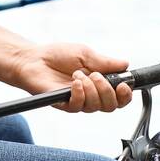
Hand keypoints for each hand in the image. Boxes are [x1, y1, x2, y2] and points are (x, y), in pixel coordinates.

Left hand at [12, 42, 132, 112]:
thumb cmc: (58, 55)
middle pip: (111, 106)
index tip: (122, 85)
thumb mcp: (85, 54)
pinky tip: (73, 83)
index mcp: (99, 83)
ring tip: (78, 75)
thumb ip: (105, 62)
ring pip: (95, 106)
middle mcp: (91, 95)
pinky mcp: (64, 104)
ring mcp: (78, 101)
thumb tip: (125, 64)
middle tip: (95, 75)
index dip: (125, 95)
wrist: (34, 59)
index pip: (119, 97)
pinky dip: (79, 93)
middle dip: (107, 91)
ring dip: (91, 89)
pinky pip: (78, 106)